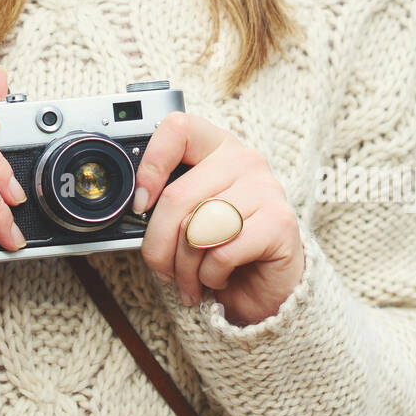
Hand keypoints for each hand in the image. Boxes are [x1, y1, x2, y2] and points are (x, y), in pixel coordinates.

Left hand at [134, 112, 303, 325]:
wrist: (267, 286)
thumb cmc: (222, 249)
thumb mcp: (189, 217)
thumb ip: (167, 203)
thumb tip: (136, 209)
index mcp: (218, 147)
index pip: (179, 129)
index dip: (151, 164)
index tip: (141, 203)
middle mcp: (245, 160)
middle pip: (178, 196)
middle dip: (158, 245)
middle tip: (161, 268)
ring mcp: (266, 189)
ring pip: (197, 229)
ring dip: (184, 267)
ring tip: (190, 280)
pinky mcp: (279, 223)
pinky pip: (222, 252)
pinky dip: (211, 276)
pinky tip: (219, 278)